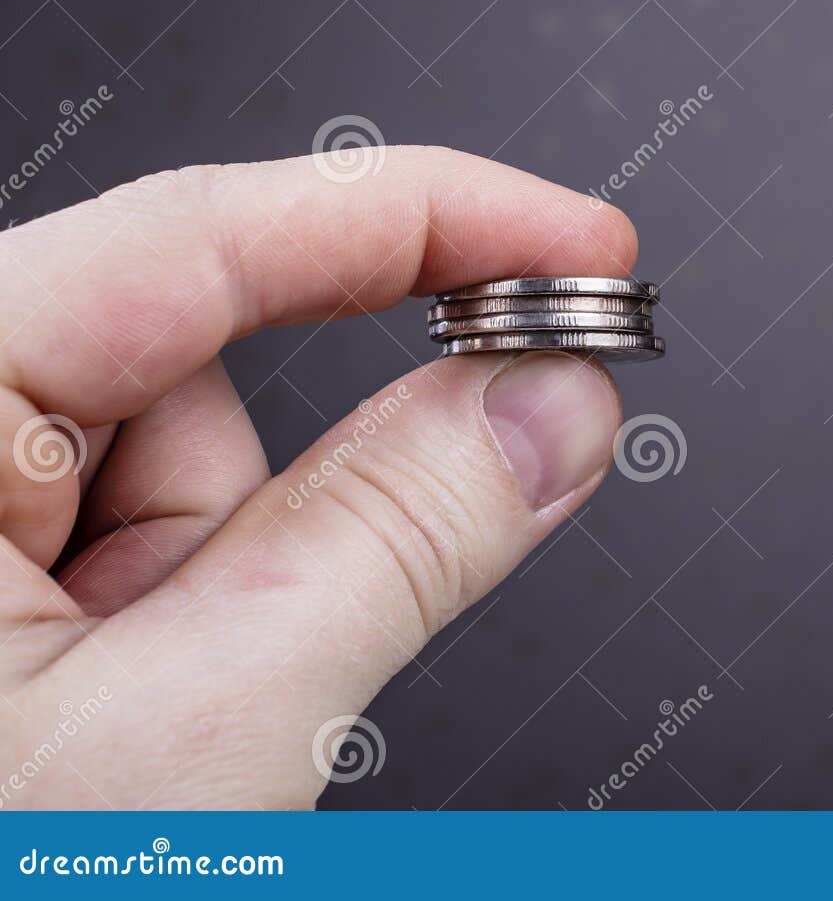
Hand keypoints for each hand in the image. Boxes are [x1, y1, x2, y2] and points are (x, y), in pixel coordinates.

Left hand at [0, 147, 633, 806]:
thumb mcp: (192, 739)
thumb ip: (400, 537)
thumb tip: (549, 404)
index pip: (211, 234)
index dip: (430, 218)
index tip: (582, 243)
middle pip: (197, 382)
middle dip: (281, 516)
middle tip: (286, 647)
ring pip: (176, 486)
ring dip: (211, 607)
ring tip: (140, 754)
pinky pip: (134, 556)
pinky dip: (171, 634)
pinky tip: (110, 745)